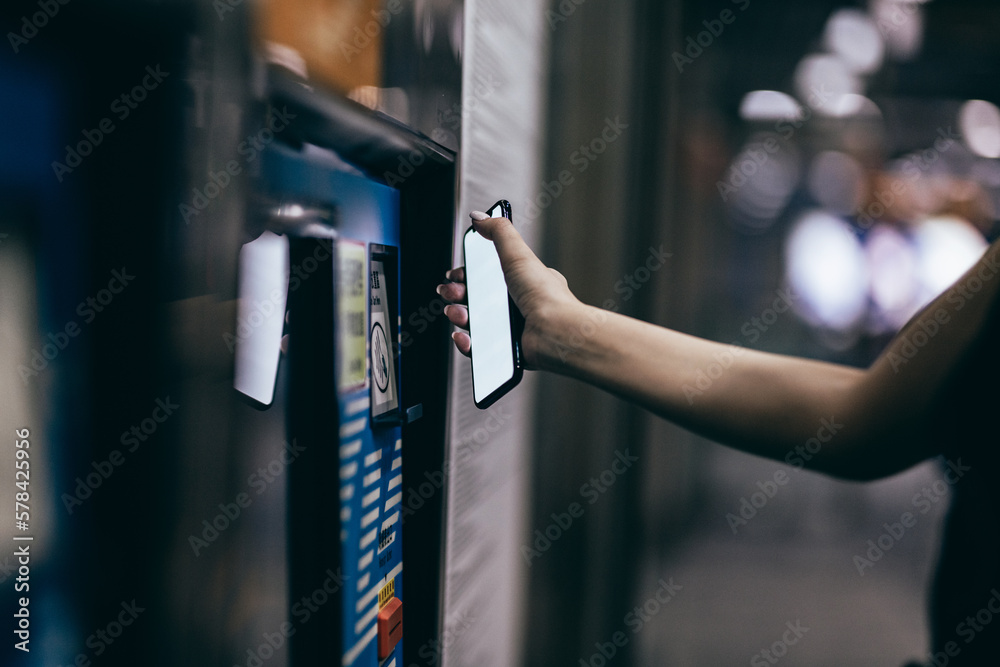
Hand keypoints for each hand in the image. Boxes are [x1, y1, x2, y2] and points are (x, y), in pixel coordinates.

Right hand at [437, 211, 580, 369]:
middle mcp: (519, 305)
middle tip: (449, 293)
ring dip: (459, 316)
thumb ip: (499, 232)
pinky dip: (467, 343)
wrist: (557, 334)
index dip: (467, 275)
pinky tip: (463, 336)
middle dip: (457, 294)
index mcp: (523, 281)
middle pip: (477, 298)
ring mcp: (513, 329)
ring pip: (476, 323)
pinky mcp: (508, 350)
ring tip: (457, 313)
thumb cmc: (545, 297)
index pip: (488, 275)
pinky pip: (481, 348)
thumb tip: (480, 217)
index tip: (454, 275)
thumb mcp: (518, 254)